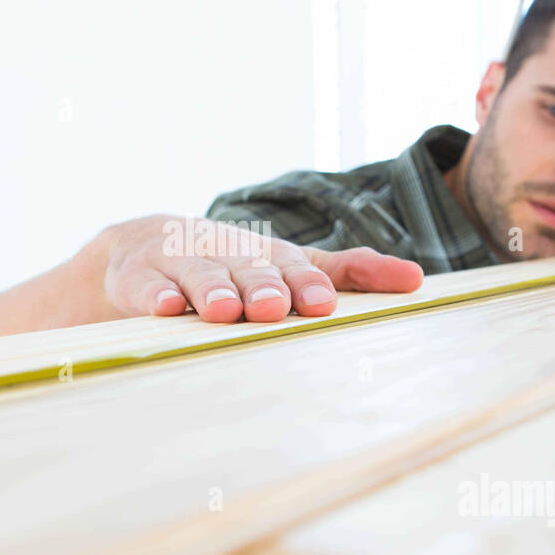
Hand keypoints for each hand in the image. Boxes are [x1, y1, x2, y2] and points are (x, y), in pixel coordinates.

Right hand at [101, 214, 424, 322]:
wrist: (142, 244)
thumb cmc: (232, 262)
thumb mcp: (286, 264)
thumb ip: (348, 271)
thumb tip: (418, 279)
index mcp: (266, 253)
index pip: (292, 267)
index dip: (305, 285)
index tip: (322, 306)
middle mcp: (227, 251)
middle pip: (247, 269)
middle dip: (261, 286)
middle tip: (273, 308)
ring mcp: (180, 260)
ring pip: (198, 274)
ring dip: (211, 290)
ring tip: (222, 310)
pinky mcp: (137, 274)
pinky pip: (145, 286)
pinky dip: (154, 295)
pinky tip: (165, 308)